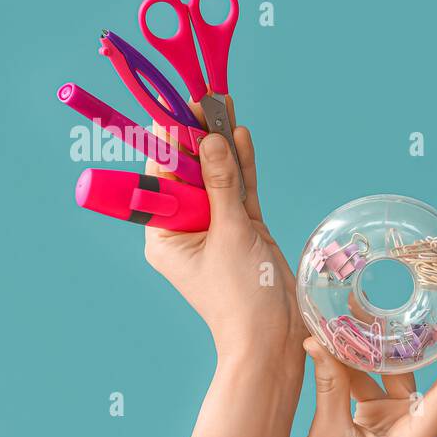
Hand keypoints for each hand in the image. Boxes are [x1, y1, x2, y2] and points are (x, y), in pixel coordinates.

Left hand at [143, 102, 303, 362]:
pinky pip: (240, 191)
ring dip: (222, 144)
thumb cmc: (241, 298)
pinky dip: (242, 166)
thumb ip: (222, 185)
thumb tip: (211, 140)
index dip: (170, 143)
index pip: (163, 179)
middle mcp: (187, 229)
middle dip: (197, 137)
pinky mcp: (245, 231)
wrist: (272, 338)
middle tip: (200, 98)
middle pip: (191, 173)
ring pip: (218, 178)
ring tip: (221, 103)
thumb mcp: (230, 235)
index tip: (173, 109)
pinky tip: (240, 135)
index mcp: (165, 235)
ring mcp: (218, 229)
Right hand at [295, 295, 436, 436]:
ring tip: (370, 302)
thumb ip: (328, 389)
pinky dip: (363, 361)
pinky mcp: (384, 419)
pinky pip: (379, 380)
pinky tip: (343, 333)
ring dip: (391, 341)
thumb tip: (318, 341)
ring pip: (405, 370)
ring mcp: (403, 420)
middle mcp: (420, 424)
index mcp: (421, 435)